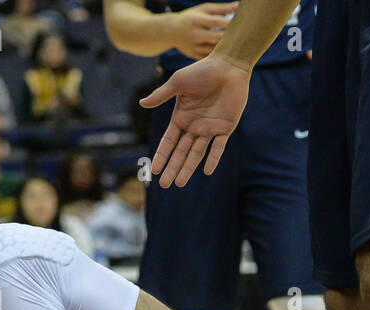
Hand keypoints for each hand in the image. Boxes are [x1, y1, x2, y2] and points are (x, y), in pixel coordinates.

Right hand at [140, 53, 250, 186]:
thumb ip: (162, 95)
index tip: (153, 170)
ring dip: (188, 168)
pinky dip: (213, 159)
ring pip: (196, 153)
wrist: (228, 66)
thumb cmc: (202, 71)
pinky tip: (206, 171)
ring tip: (179, 183)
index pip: (168, 141)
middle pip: (181, 152)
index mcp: (181, 117)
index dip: (161, 155)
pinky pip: (218, 147)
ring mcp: (209, 129)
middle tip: (164, 184)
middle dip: (172, 168)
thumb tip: (141, 104)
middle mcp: (194, 126)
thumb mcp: (178, 83)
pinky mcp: (225, 128)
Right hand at [167, 2, 238, 59]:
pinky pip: (210, 58)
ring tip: (238, 46)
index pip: (217, 22)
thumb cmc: (192, 17)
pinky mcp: (194, 56)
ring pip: (215, 50)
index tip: (242, 23)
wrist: (171, 31)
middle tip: (243, 36)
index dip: (231, 23)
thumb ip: (221, 9)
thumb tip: (238, 6)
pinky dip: (220, 56)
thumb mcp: (203, 9)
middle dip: (230, 37)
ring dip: (226, 48)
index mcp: (197, 20)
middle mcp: (194, 34)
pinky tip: (228, 53)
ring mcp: (193, 47)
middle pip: (217, 38)